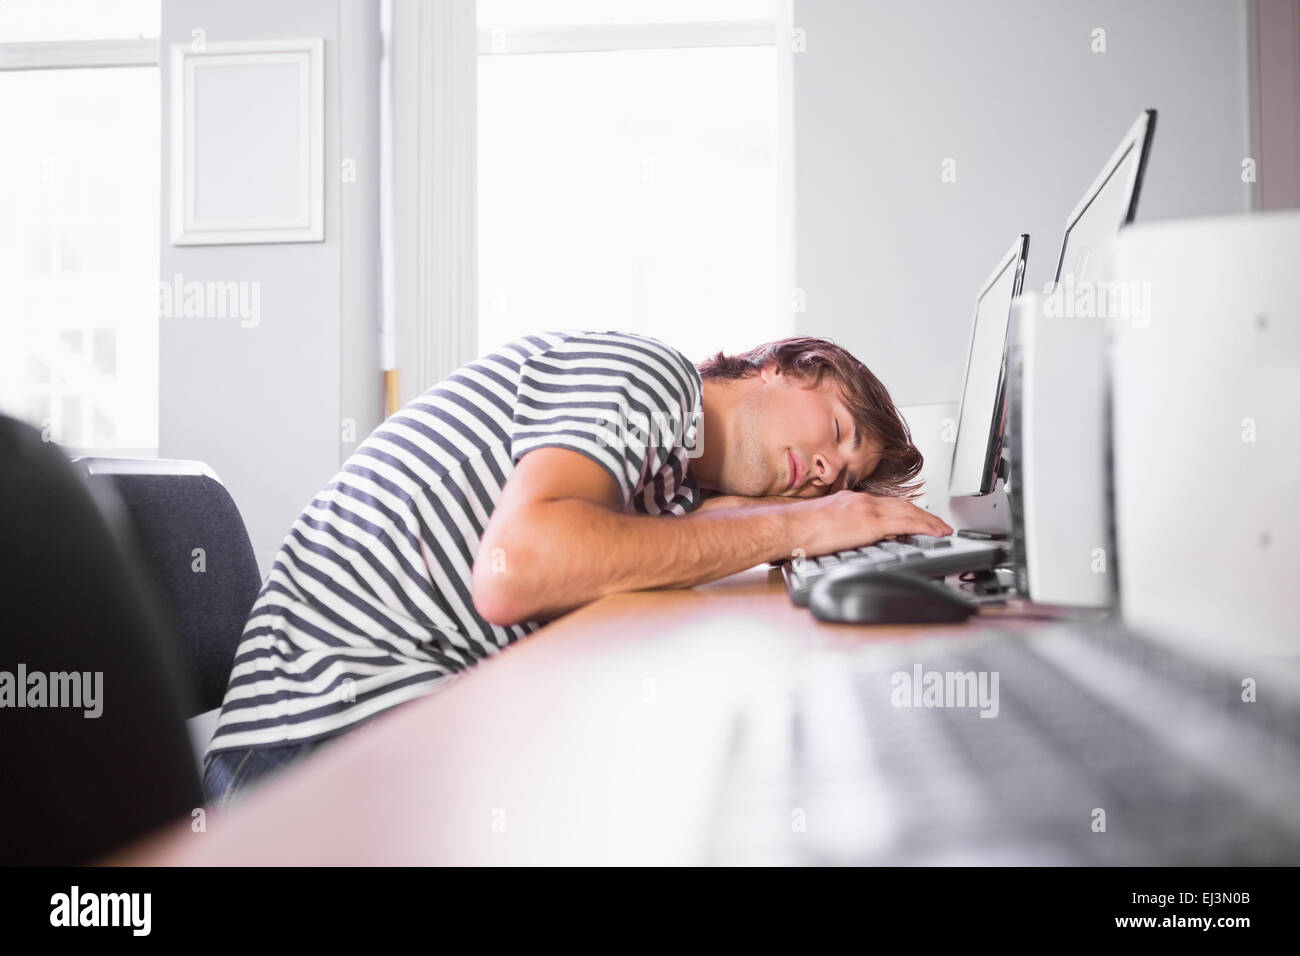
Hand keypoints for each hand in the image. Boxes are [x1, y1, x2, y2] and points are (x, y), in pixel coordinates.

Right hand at [782, 489, 952, 557]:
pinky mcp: (869, 522)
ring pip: (908, 511)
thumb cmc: (793, 530)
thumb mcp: (819, 526)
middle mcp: (860, 501)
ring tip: (942, 529)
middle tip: (937, 524)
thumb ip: (836, 530)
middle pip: (900, 505)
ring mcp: (866, 509)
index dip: (902, 511)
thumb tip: (843, 541)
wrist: (785, 526)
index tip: (914, 518)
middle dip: (921, 514)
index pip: (883, 504)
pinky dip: (926, 525)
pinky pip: (907, 522)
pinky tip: (937, 532)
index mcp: (848, 502)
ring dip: (928, 519)